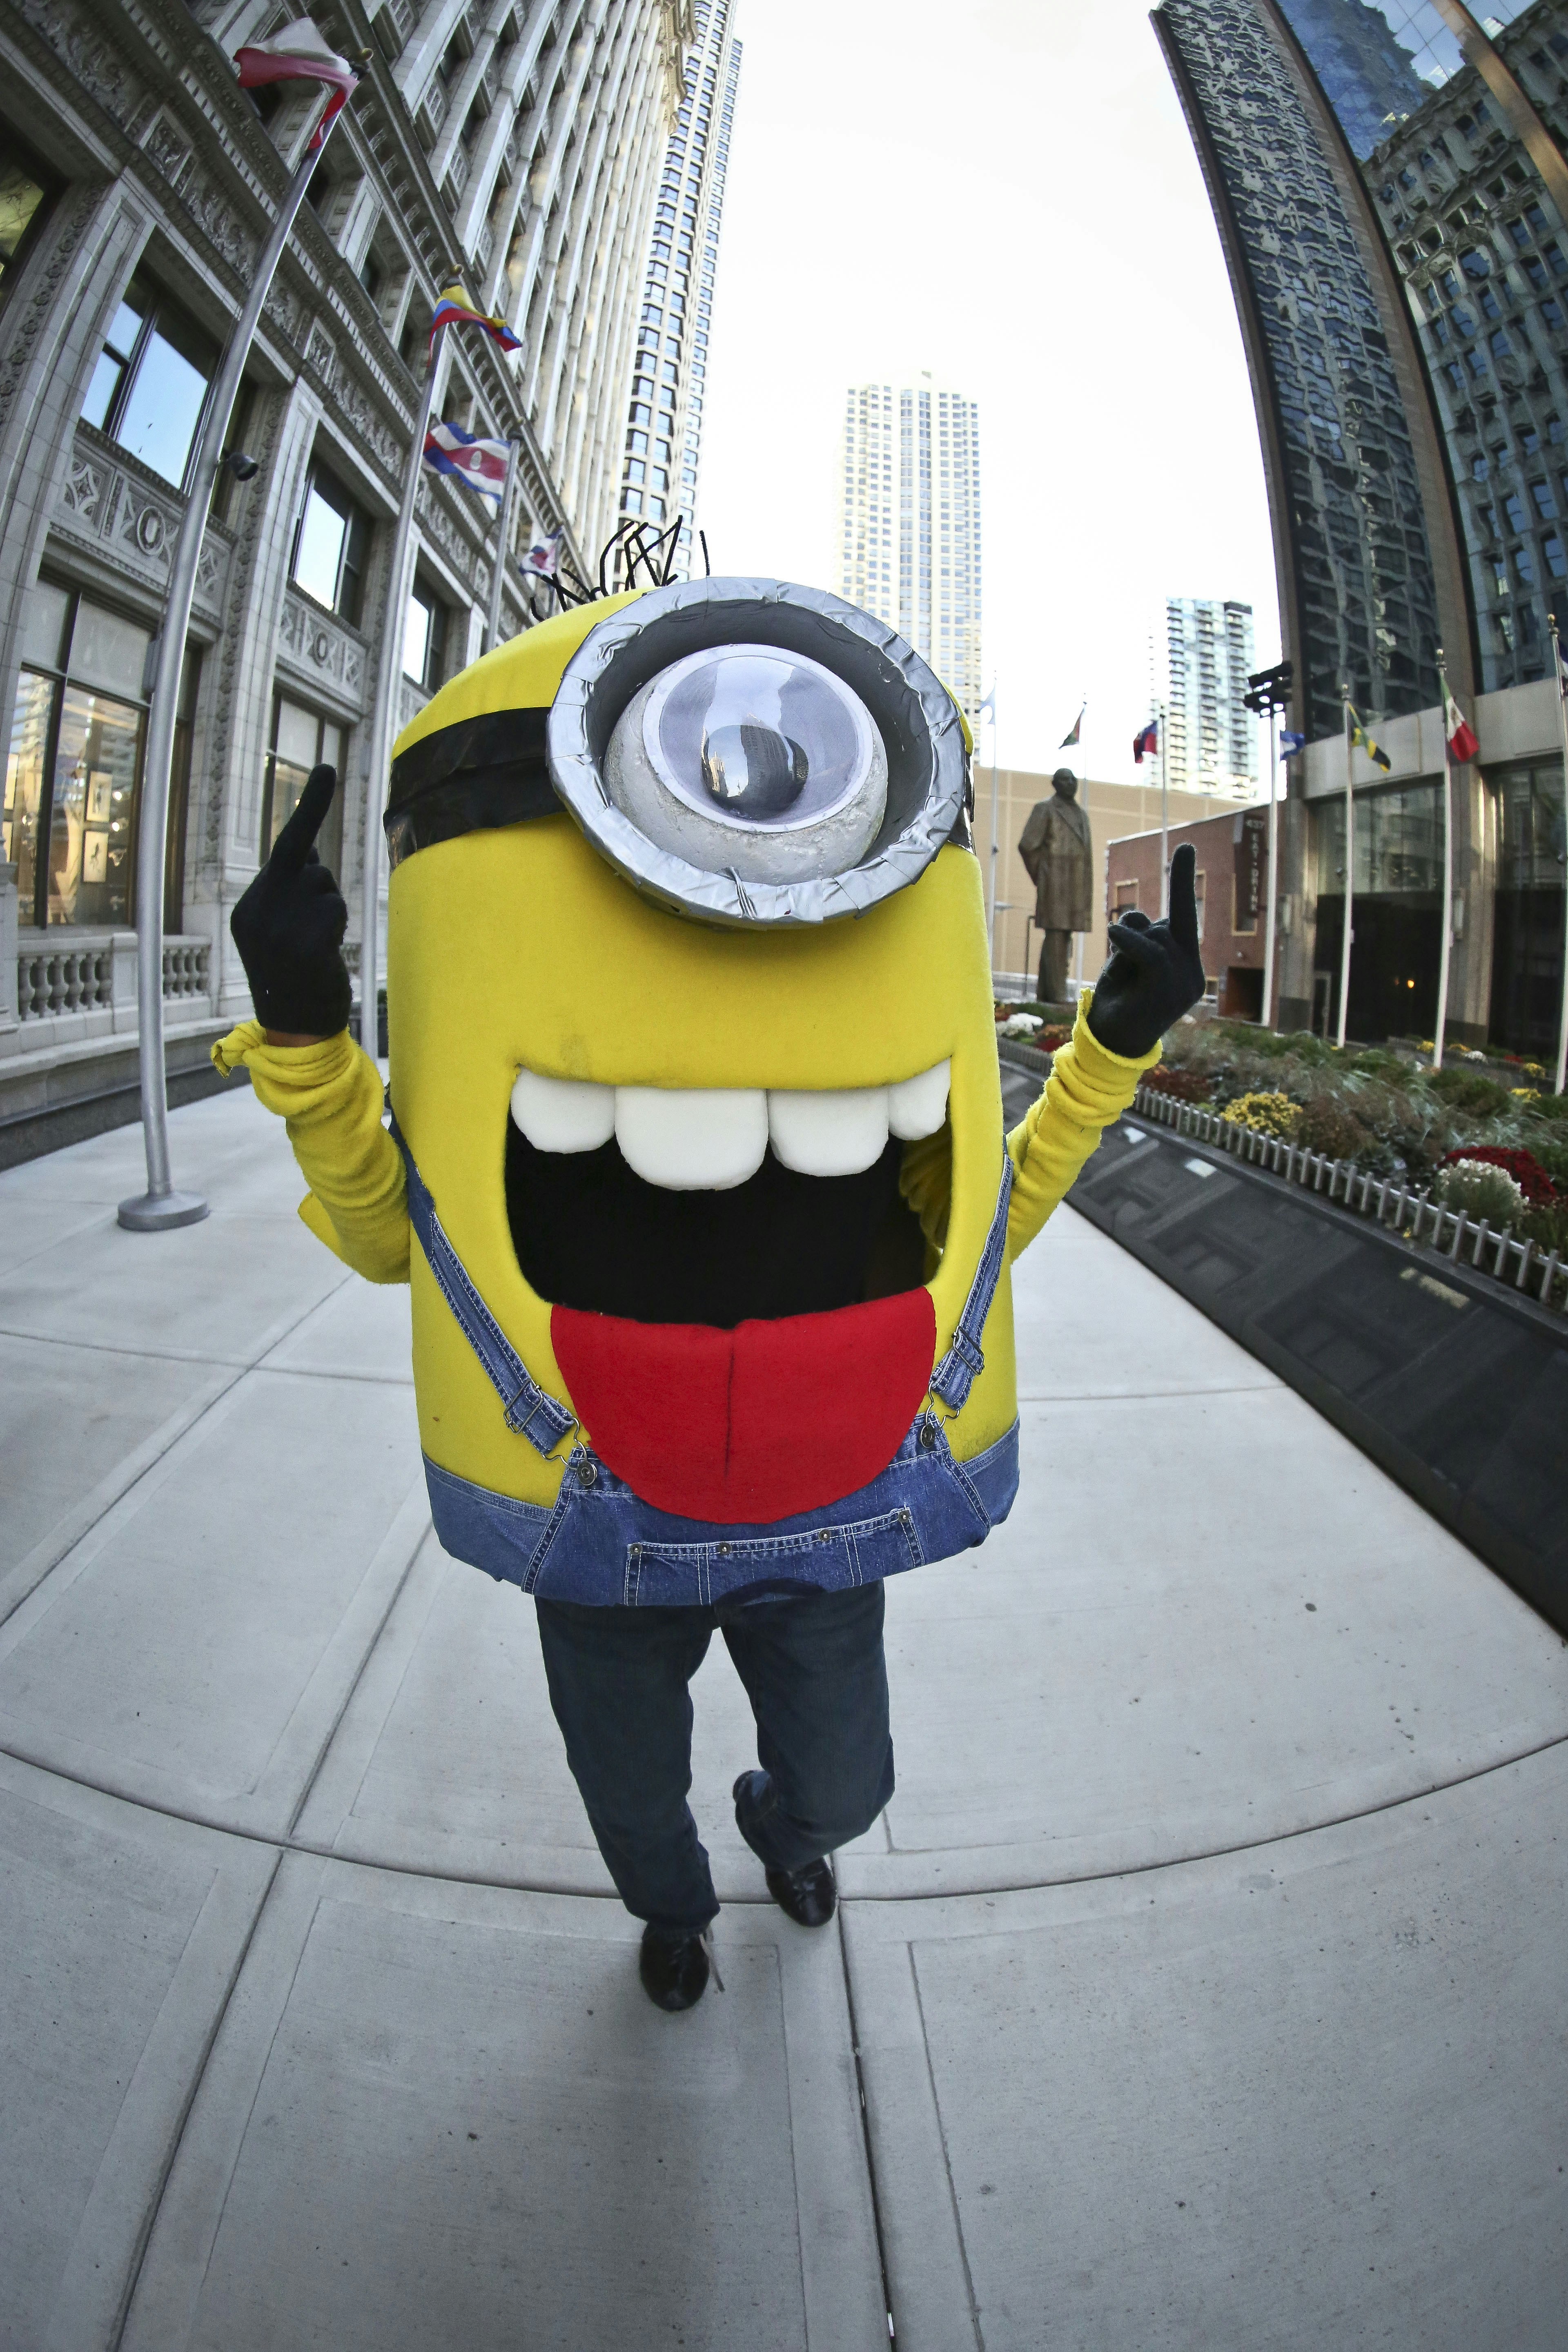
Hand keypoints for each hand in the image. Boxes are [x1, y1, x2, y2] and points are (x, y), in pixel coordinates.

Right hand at [230, 765, 350, 1040]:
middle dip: (315, 833)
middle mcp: (257, 912)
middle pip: (302, 858)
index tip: (325, 770)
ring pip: (325, 884)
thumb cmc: (297, 979)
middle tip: (322, 807)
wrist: (296, 1031)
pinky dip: (338, 924)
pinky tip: (324, 953)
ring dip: (332, 908)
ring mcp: (278, 926)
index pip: (284, 855)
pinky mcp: (303, 941)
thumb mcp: (281, 932)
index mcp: (247, 910)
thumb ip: (290, 891)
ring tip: (318, 945)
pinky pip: (335, 907)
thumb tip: (307, 850)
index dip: (309, 815)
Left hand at [1086, 842, 1204, 1058]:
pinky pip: (1150, 951)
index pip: (1183, 917)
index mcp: (1186, 967)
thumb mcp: (1125, 961)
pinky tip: (1115, 932)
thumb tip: (1136, 917)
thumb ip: (1137, 936)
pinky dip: (1130, 941)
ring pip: (1153, 936)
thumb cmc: (1116, 1003)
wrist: (1109, 1047)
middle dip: (1145, 924)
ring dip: (1126, 949)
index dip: (1181, 881)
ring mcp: (1184, 982)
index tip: (1184, 845)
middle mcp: (1191, 973)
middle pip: (1165, 924)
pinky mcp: (1168, 989)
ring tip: (1122, 982)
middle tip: (1148, 920)